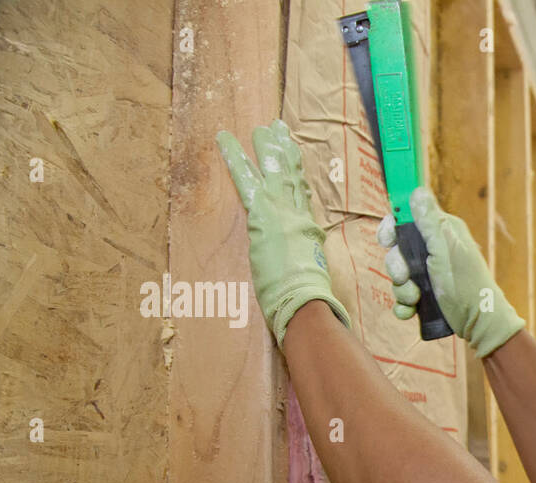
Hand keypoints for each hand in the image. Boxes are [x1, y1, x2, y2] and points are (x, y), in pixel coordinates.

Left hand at [216, 119, 351, 349]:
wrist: (307, 300)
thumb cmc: (309, 298)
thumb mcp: (311, 275)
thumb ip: (305, 261)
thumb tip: (306, 262)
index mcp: (309, 230)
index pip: (303, 197)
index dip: (298, 176)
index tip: (295, 158)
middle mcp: (298, 215)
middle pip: (291, 176)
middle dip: (284, 151)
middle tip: (278, 130)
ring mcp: (281, 211)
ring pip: (273, 170)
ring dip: (265, 147)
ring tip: (259, 128)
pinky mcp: (262, 213)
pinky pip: (245, 178)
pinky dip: (234, 157)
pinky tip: (224, 139)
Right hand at [376, 186, 525, 357]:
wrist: (479, 324)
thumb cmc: (466, 284)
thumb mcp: (446, 250)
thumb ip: (430, 222)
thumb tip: (417, 190)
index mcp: (441, 232)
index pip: (407, 219)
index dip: (392, 228)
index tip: (387, 240)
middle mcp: (434, 250)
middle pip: (398, 250)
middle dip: (396, 266)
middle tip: (405, 277)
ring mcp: (429, 274)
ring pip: (398, 275)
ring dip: (402, 289)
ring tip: (416, 298)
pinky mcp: (426, 295)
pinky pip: (403, 296)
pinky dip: (404, 305)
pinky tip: (412, 311)